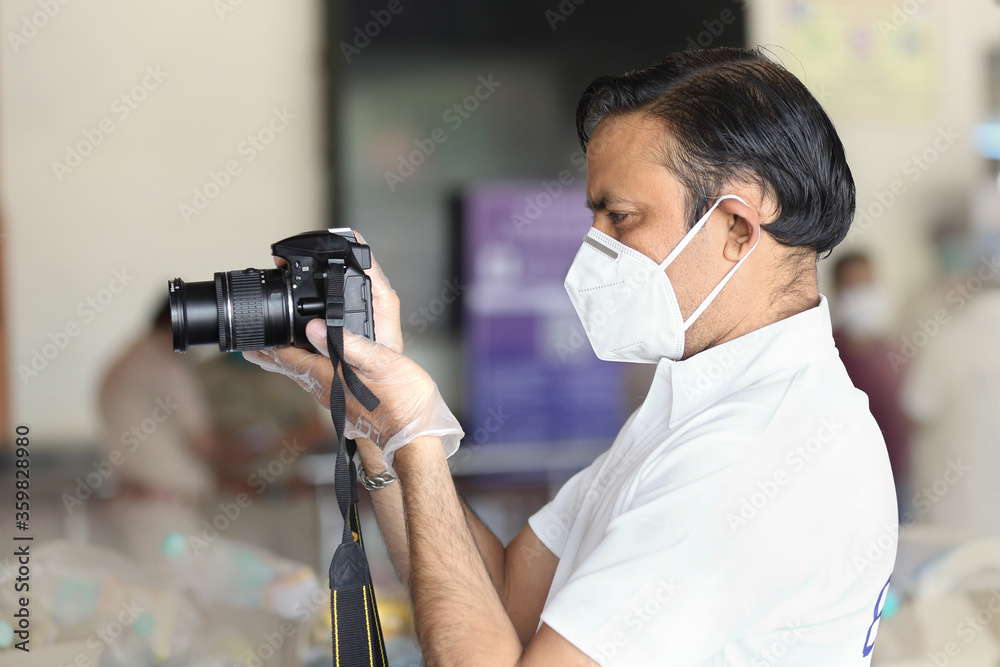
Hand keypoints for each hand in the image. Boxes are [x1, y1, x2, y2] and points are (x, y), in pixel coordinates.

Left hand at [243, 243, 462, 472]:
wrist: (414, 438)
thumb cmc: (403, 404)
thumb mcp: (379, 365)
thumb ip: (347, 345)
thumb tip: (315, 329)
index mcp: (330, 377)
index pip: (289, 360)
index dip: (268, 348)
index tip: (248, 341)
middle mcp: (327, 391)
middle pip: (291, 369)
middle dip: (271, 357)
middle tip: (251, 348)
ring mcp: (336, 400)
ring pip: (304, 376)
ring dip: (288, 362)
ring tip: (274, 353)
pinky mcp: (347, 405)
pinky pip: (319, 382)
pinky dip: (307, 370)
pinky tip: (314, 368)